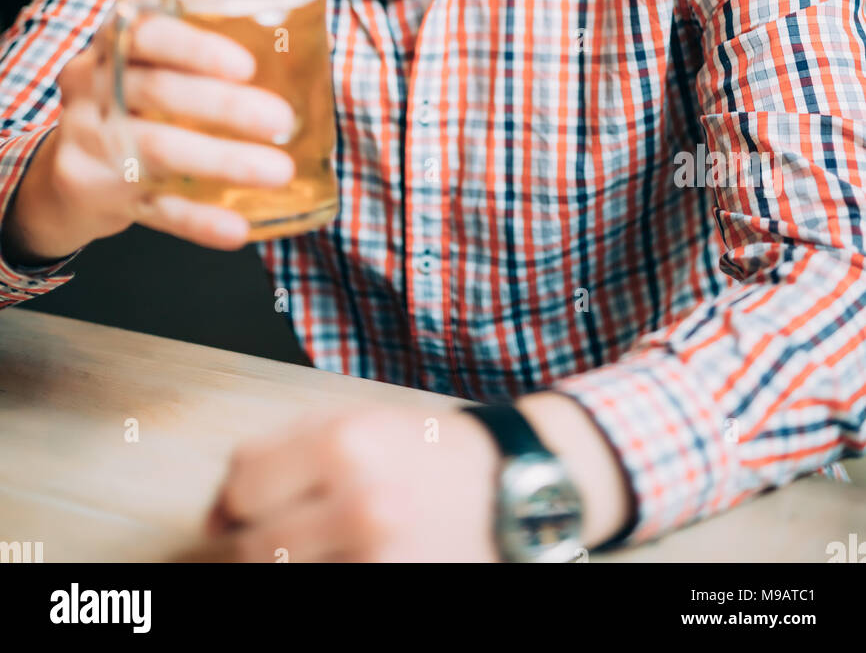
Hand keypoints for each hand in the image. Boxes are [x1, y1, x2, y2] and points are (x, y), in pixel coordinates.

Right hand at [2, 2, 296, 262]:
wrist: (62, 172)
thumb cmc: (129, 105)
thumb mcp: (144, 69)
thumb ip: (196, 59)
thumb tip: (305, 52)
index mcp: (110, 46)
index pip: (147, 35)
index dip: (196, 47)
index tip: (246, 66)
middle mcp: (91, 89)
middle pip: (158, 91)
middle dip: (225, 106)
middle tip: (282, 120)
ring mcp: (89, 143)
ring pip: (159, 151)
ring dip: (223, 161)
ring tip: (278, 171)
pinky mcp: (95, 194)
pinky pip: (154, 208)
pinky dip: (198, 220)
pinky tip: (237, 229)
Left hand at [186, 405, 502, 562]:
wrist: (511, 490)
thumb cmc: (426, 451)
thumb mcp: (355, 422)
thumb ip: (278, 453)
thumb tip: (218, 514)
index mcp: (343, 443)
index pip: (241, 487)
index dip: (235, 501)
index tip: (247, 506)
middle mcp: (359, 502)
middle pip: (253, 548)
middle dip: (258, 540)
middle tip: (293, 528)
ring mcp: (378, 559)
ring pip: (283, 580)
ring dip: (291, 564)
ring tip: (322, 543)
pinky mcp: (391, 591)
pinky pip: (324, 593)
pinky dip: (325, 575)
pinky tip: (345, 558)